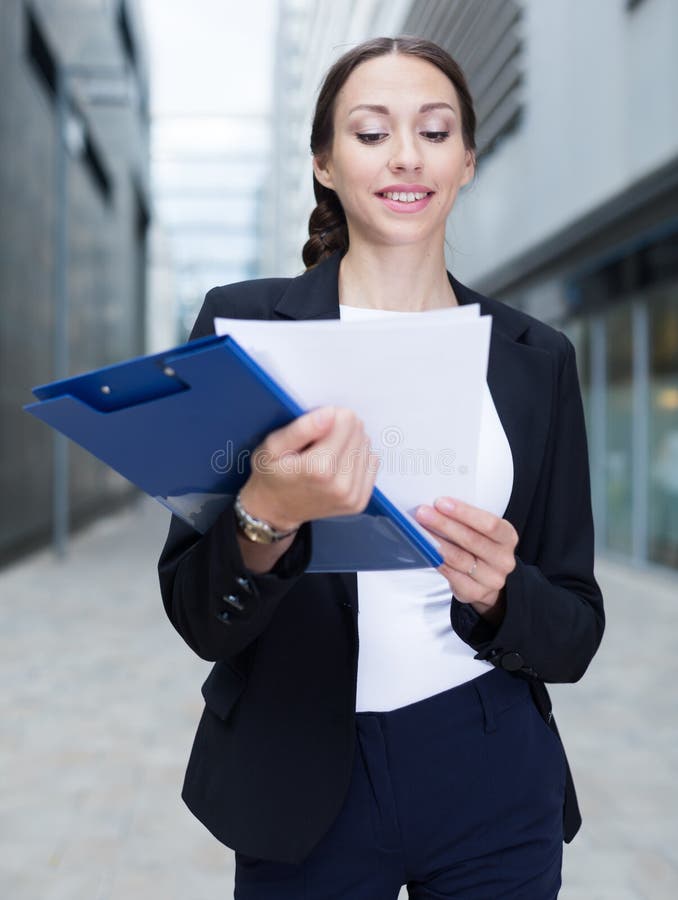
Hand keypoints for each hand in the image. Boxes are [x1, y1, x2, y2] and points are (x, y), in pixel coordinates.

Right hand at [240, 406, 380, 530]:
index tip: (313, 429)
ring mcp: (352, 496)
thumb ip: (301, 429)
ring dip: (348, 444)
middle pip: (358, 432)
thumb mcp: (272, 446)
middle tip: (317, 444)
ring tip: (325, 456)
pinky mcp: (359, 501)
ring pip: (366, 445)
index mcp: (319, 468)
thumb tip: (330, 414)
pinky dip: (356, 459)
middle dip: (339, 430)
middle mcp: (340, 485)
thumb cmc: (272, 474)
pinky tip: (337, 465)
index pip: (346, 420)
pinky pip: (372, 463)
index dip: (329, 417)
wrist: (275, 509)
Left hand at [415, 497, 517, 625]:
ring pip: (459, 558)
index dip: (464, 513)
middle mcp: (504, 559)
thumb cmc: (480, 547)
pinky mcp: (476, 592)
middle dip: (444, 524)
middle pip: (471, 540)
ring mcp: (492, 579)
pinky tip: (426, 551)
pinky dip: (437, 561)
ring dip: (436, 543)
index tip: (441, 503)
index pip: (489, 523)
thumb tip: (436, 507)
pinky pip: (452, 575)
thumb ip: (466, 520)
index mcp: (508, 537)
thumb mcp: (482, 531)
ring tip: (419, 531)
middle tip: (423, 513)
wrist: (487, 579)